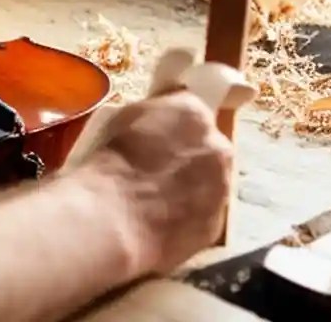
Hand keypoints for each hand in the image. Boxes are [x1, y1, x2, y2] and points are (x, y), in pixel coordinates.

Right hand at [89, 90, 232, 275]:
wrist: (113, 217)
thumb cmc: (109, 163)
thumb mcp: (122, 119)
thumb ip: (151, 116)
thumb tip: (155, 122)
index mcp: (192, 113)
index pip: (189, 108)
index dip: (172, 121)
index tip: (157, 132)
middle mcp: (217, 145)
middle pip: (208, 144)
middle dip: (190, 151)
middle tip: (160, 165)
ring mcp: (222, 186)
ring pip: (210, 179)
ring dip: (193, 183)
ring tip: (161, 195)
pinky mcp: (217, 222)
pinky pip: (204, 211)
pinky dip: (189, 212)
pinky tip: (164, 218)